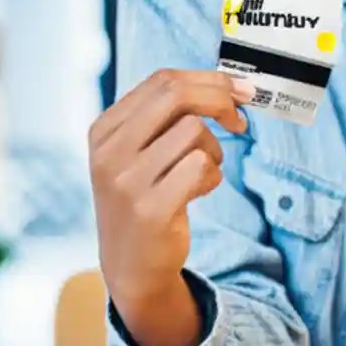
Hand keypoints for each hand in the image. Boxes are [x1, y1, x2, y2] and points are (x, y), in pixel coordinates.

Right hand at [88, 69, 252, 309]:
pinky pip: (202, 166)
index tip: (239, 90)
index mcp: (105, 129)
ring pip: (194, 132)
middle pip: (177, 95)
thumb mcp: (140, 153)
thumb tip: (227, 84)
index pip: (162, 81)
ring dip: (214, 151)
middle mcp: (109, 151)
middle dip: (220, 100)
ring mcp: (127, 180)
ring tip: (201, 173)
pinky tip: (199, 191)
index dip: (209, 80)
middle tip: (240, 120)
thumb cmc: (146, 199)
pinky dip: (213, 177)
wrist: (131, 265)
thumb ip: (168, 118)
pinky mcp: (150, 208)